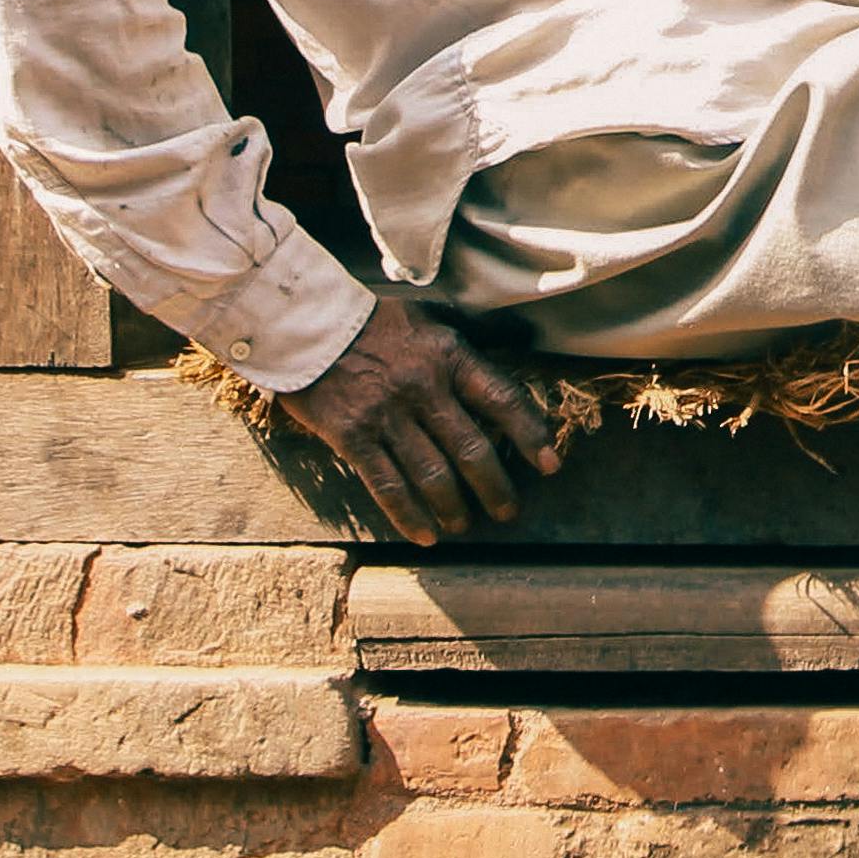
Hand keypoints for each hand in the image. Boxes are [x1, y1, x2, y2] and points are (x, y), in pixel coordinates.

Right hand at [271, 296, 574, 543]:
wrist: (308, 322)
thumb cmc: (374, 323)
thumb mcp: (428, 323)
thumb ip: (462, 354)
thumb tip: (503, 381)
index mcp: (449, 356)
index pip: (503, 400)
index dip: (531, 435)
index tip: (550, 464)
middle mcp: (423, 386)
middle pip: (472, 449)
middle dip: (496, 488)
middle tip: (507, 511)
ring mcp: (387, 414)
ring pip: (433, 474)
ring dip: (454, 507)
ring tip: (464, 524)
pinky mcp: (352, 436)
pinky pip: (387, 485)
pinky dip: (409, 516)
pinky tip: (425, 535)